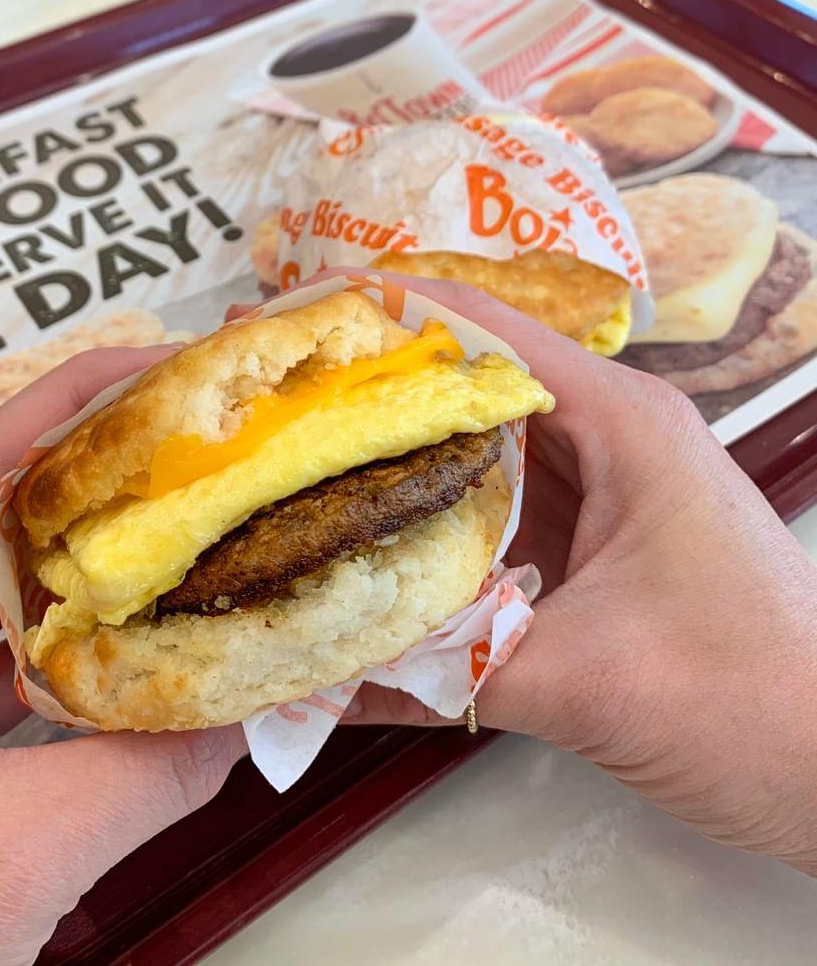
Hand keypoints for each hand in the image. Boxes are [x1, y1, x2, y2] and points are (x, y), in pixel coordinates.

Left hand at [0, 346, 244, 963]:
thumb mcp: (16, 849)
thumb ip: (148, 771)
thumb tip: (251, 713)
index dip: (59, 409)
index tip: (145, 371)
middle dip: (81, 484)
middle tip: (180, 448)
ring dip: (74, 569)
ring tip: (168, 529)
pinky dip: (58, 648)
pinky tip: (124, 644)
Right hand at [289, 268, 816, 875]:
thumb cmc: (748, 705)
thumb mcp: (580, 683)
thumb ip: (436, 676)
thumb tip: (305, 681)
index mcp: (620, 423)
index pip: (483, 329)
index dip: (381, 311)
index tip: (290, 320)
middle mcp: (607, 438)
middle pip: (469, 385)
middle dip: (369, 389)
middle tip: (269, 405)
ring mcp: (599, 493)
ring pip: (476, 452)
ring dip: (395, 459)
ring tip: (292, 465)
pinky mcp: (589, 545)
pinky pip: (493, 513)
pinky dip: (430, 522)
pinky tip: (362, 540)